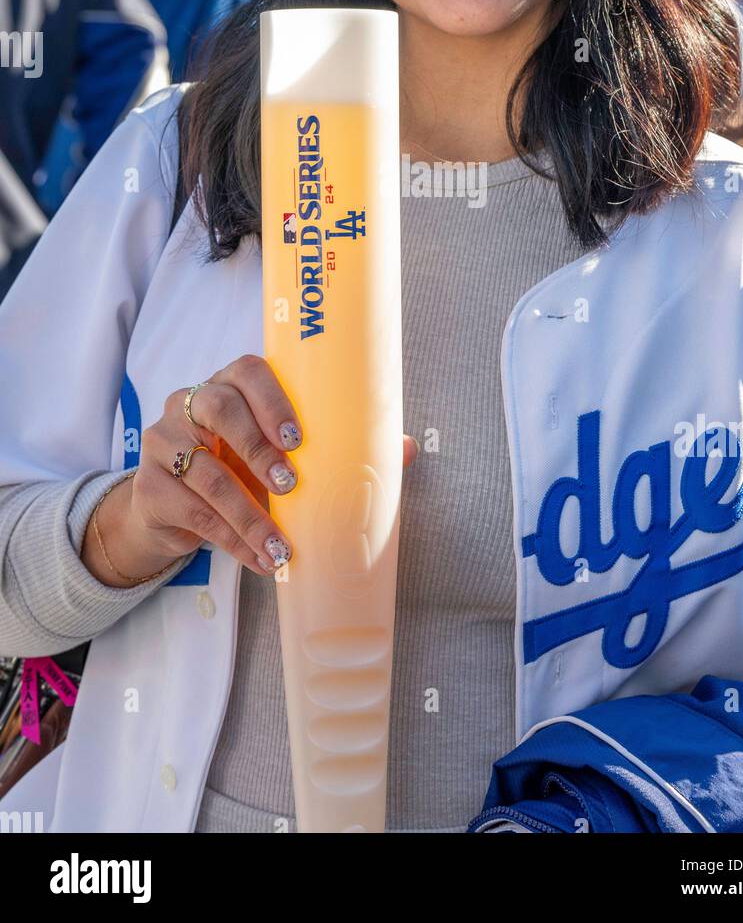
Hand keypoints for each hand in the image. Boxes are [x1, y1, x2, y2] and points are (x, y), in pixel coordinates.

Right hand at [94, 354, 417, 580]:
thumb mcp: (278, 456)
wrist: (169, 509)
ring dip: (247, 513)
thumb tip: (407, 448)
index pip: (244, 370)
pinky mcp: (149, 487)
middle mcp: (188, 403)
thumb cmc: (237, 469)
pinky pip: (193, 513)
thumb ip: (337, 447)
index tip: (299, 438)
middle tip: (290, 484)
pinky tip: (258, 558)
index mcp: (227, 385)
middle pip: (217, 408)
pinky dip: (231, 540)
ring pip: (203, 471)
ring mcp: (161, 442)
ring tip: (280, 546)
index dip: (271, 399)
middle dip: (256, 446)